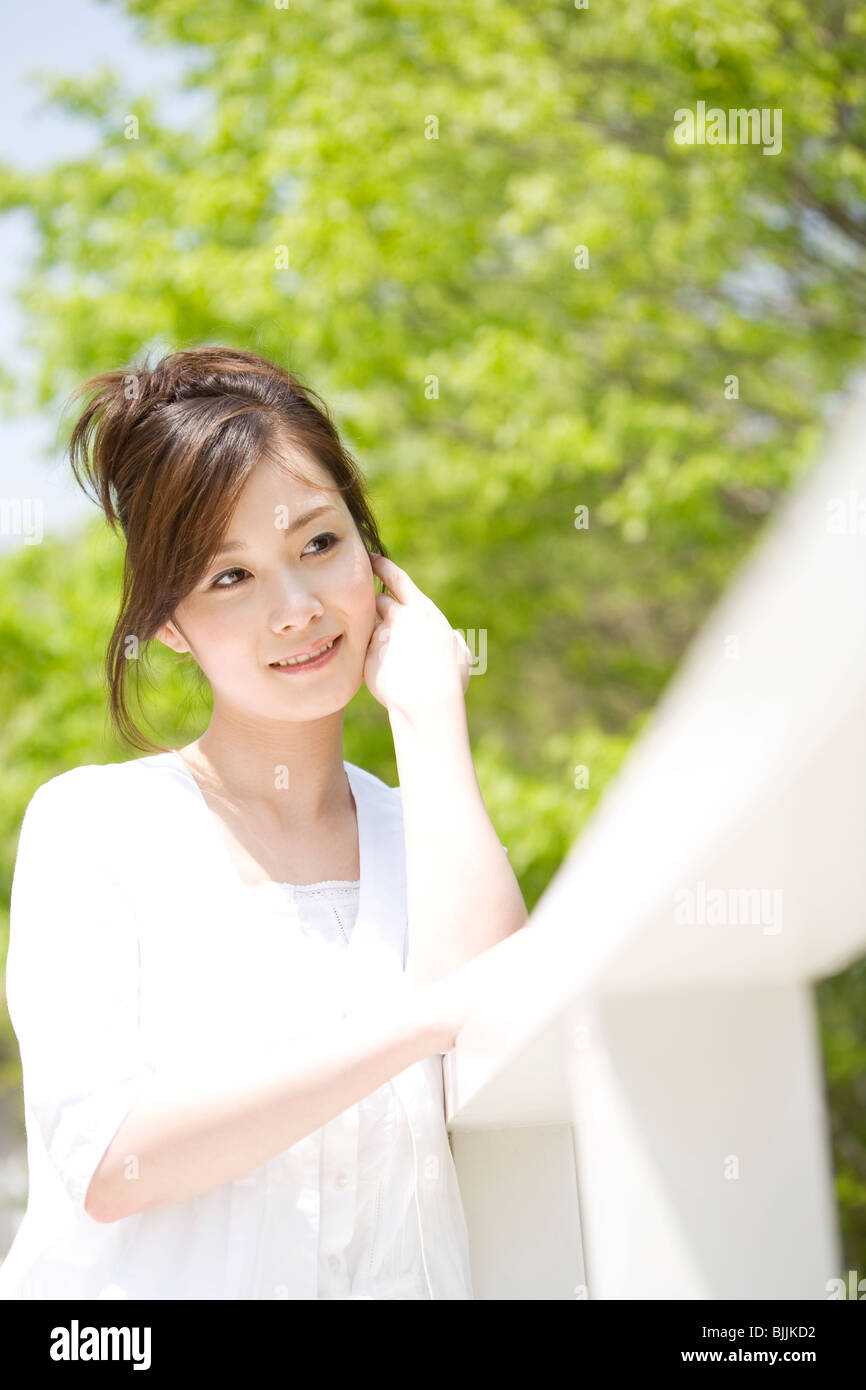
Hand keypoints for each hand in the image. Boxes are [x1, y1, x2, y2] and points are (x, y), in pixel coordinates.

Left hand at [363, 552, 471, 720]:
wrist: (426, 702)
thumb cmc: (448, 681)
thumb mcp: (459, 654)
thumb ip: (453, 640)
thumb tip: (452, 638)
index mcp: (423, 611)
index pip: (397, 579)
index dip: (382, 566)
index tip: (372, 559)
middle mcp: (398, 618)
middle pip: (378, 601)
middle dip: (379, 608)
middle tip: (386, 626)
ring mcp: (379, 637)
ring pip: (372, 630)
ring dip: (379, 640)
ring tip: (395, 661)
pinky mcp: (366, 656)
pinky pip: (366, 654)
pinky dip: (375, 661)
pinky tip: (389, 676)